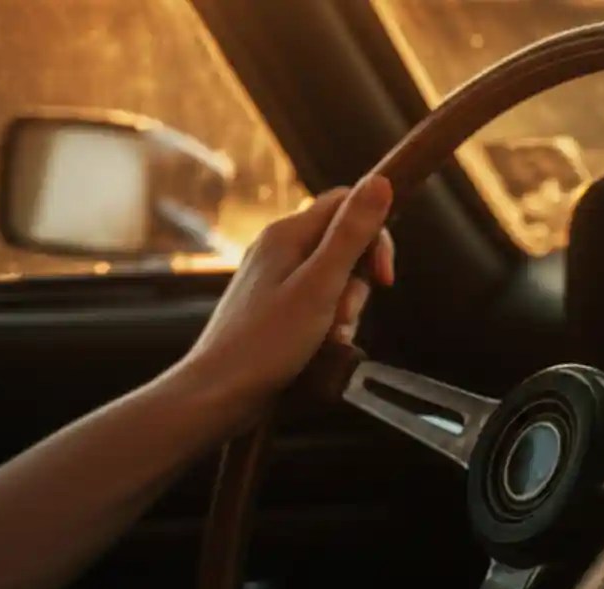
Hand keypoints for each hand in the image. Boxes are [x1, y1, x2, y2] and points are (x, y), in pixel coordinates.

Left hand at [176, 174, 395, 423]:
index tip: (384, 277)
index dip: (375, 236)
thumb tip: (381, 182)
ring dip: (345, 308)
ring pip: (335, 277)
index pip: (347, 204)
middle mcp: (279, 247)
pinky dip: (328, 323)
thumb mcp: (321, 286)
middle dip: (358, 283)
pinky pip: (317, 301)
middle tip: (345, 316)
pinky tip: (322, 347)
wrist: (219, 392)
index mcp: (288, 234)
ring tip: (331, 338)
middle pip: (344, 244)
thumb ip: (352, 234)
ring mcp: (274, 277)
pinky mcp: (274, 305)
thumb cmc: (267, 343)